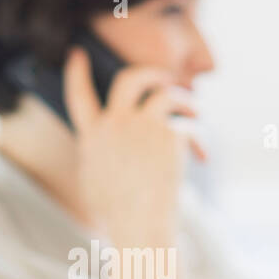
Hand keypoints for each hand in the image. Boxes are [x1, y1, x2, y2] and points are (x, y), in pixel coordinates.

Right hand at [63, 47, 204, 244]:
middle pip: (130, 79)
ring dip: (185, 101)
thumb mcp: (92, 181)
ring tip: (195, 113)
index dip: (76, 73)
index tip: (77, 55)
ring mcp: (142, 126)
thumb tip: (97, 147)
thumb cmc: (117, 215)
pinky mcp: (168, 134)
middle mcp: (115, 123)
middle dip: (151, 74)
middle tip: (165, 79)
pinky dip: (199, 140)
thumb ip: (95, 155)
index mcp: (92, 136)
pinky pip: (189, 127)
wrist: (139, 224)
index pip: (78, 96)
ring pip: (167, 94)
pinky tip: (203, 157)